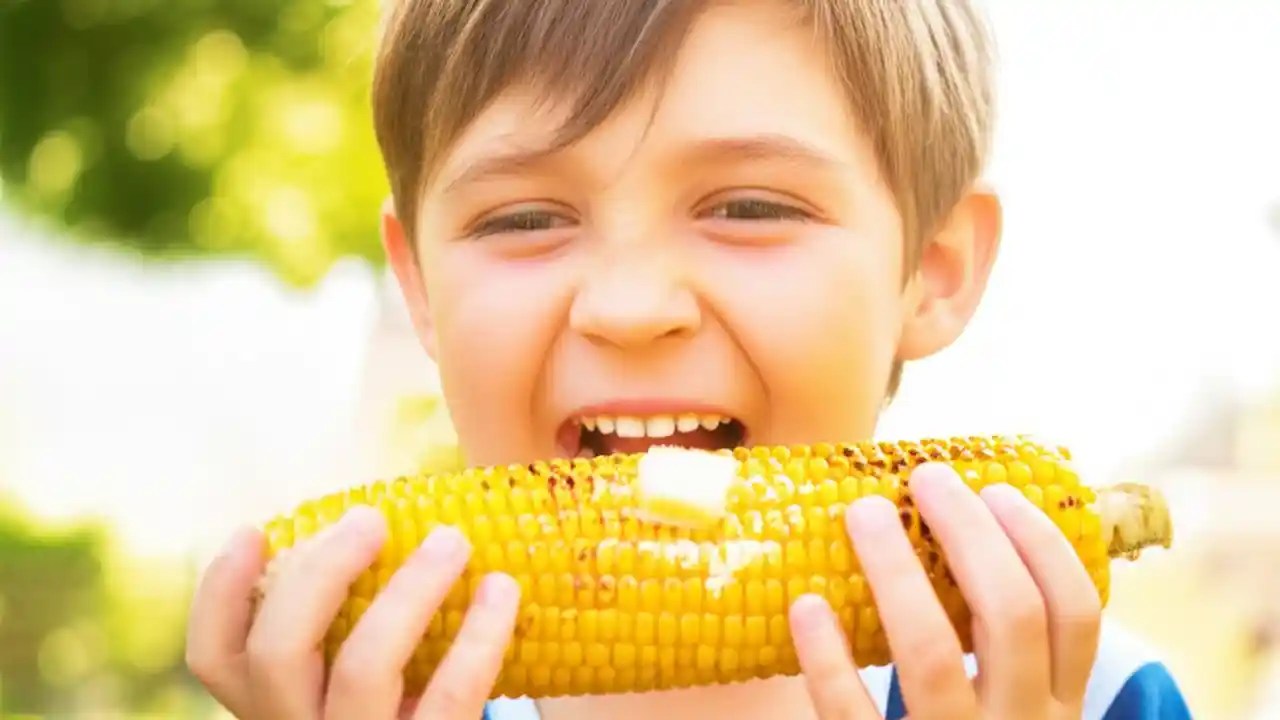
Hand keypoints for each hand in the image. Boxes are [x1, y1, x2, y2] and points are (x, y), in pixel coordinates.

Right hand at [185, 506, 520, 718]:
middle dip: (321, 571)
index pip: (213, 658)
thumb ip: (339, 630)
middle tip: (370, 518)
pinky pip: (452, 693)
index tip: (254, 530)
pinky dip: (480, 634)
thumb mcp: (347, 686)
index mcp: (270, 711)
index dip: (220, 591)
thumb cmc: (399, 712)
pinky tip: (500, 587)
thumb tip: (366, 526)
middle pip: (276, 652)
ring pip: (363, 667)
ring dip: (410, 590)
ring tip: (450, 540)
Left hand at [789, 462, 1101, 718]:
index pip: (1076, 613)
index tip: (997, 489)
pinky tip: (805, 605)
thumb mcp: (1016, 716)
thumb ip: (1005, 656)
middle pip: (1012, 615)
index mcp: (1062, 712)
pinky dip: (826, 657)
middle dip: (969, 533)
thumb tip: (967, 536)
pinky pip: (853, 716)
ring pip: (931, 656)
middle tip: (924, 477)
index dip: (1041, 542)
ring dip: (894, 572)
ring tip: (861, 514)